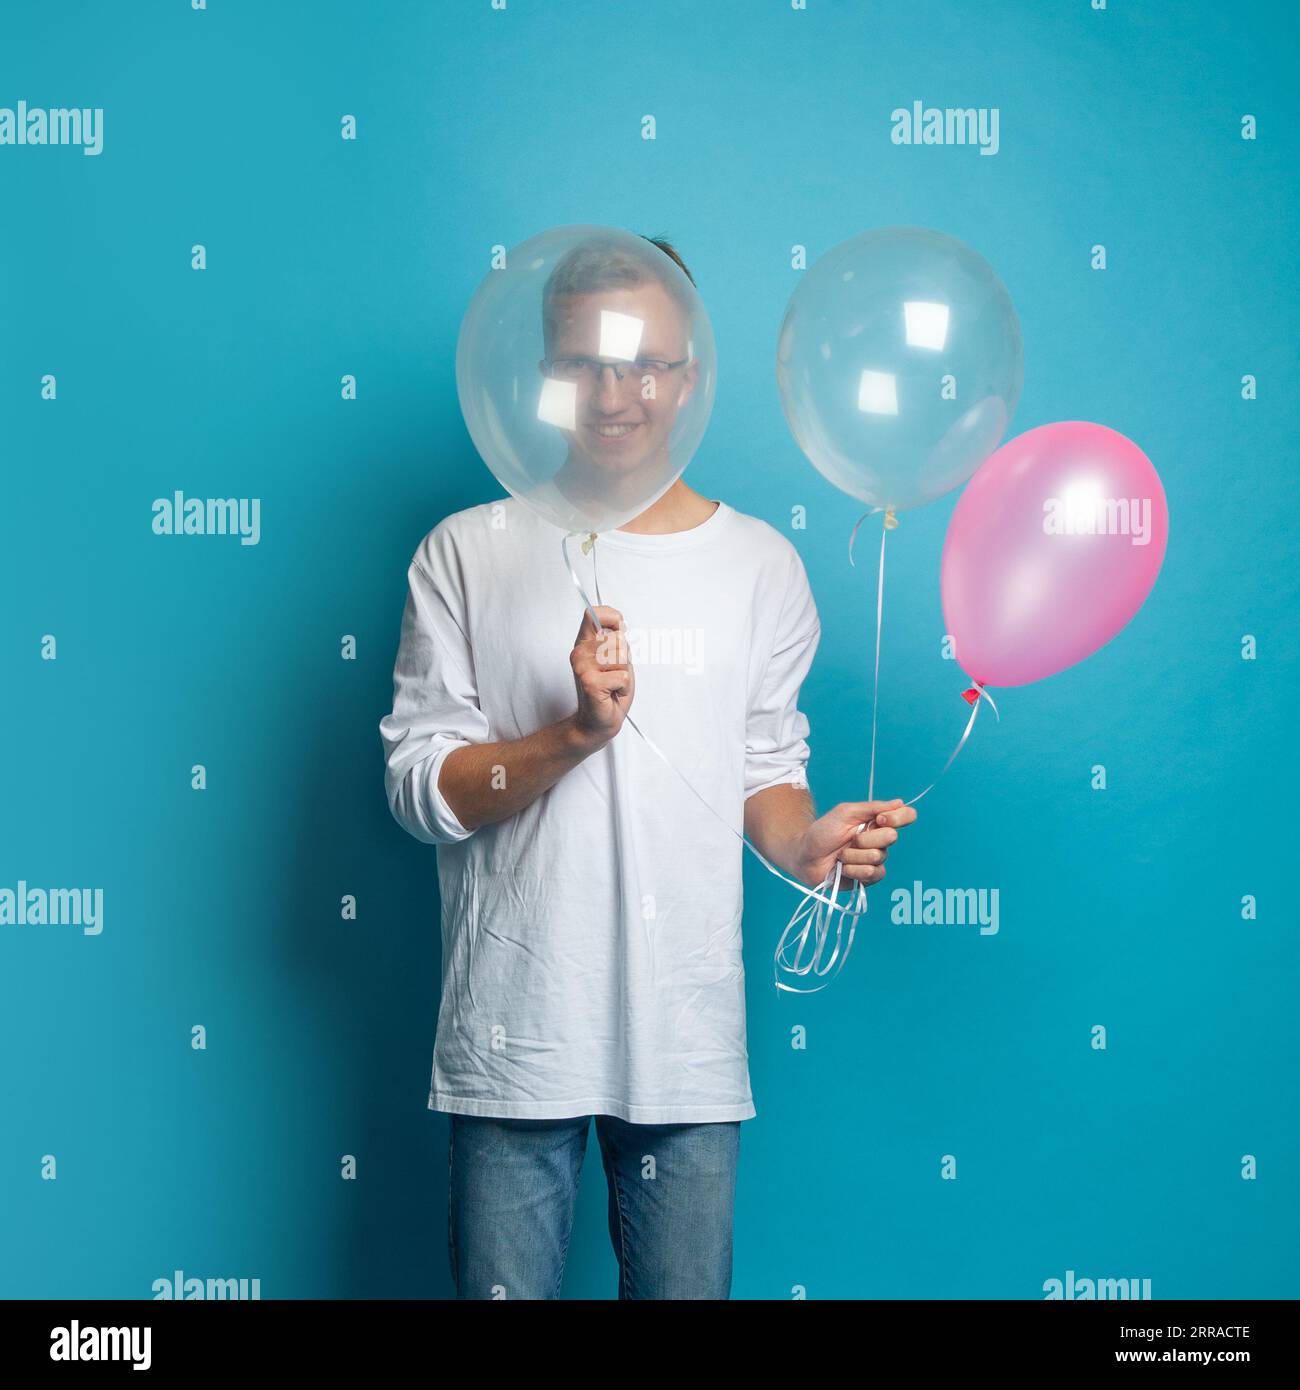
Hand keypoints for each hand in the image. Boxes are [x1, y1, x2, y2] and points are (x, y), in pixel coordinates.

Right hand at [569, 605, 634, 747]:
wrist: (599, 720)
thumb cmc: (609, 689)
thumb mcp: (615, 658)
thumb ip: (615, 640)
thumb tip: (620, 625)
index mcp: (584, 642)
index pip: (593, 614)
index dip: (612, 618)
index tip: (618, 631)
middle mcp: (579, 652)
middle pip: (618, 639)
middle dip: (624, 659)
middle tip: (613, 674)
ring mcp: (582, 667)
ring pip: (621, 657)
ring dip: (623, 674)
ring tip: (613, 683)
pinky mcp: (590, 682)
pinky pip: (622, 676)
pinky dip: (623, 687)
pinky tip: (612, 693)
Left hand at [791, 797, 917, 888]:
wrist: (806, 856)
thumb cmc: (822, 832)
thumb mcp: (845, 812)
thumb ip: (873, 807)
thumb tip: (900, 802)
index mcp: (877, 822)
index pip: (905, 816)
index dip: (897, 817)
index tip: (879, 819)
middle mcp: (880, 840)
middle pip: (892, 837)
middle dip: (865, 838)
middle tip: (849, 839)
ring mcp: (875, 860)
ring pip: (878, 856)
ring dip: (854, 855)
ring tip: (841, 855)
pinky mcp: (869, 878)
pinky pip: (873, 873)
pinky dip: (854, 869)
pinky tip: (844, 868)